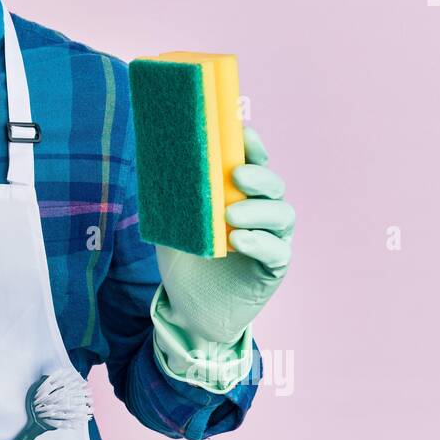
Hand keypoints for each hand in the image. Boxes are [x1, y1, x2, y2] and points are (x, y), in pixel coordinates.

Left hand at [153, 126, 293, 344]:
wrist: (187, 307)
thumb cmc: (183, 258)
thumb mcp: (170, 223)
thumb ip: (170, 195)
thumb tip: (157, 156)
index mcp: (239, 194)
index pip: (253, 163)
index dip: (252, 146)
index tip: (243, 132)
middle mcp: (260, 211)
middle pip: (273, 185)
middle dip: (259, 176)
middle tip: (236, 176)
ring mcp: (271, 239)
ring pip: (282, 215)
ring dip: (259, 211)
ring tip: (231, 217)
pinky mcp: (273, 268)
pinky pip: (278, 251)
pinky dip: (260, 243)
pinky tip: (238, 242)